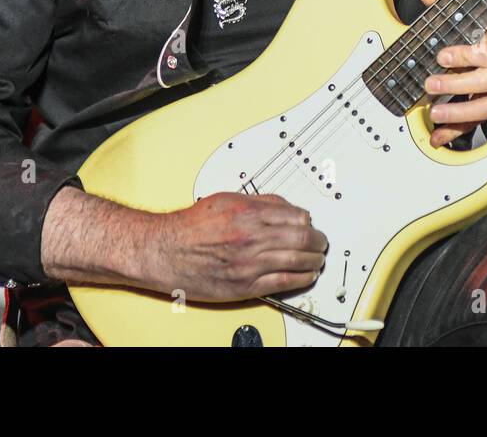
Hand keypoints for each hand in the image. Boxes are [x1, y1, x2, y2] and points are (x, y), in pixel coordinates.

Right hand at [146, 192, 327, 302]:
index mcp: (248, 213)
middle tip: (321, 243)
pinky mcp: (245, 286)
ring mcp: (249, 264)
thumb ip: (259, 201)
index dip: (309, 222)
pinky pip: (283, 283)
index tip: (311, 225)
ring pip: (297, 261)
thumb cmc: (191, 227)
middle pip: (302, 239)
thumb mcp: (226, 199)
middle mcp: (251, 238)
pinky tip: (306, 276)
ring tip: (317, 259)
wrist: (165, 250)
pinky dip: (301, 279)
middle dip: (318, 241)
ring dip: (314, 260)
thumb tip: (286, 207)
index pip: (296, 217)